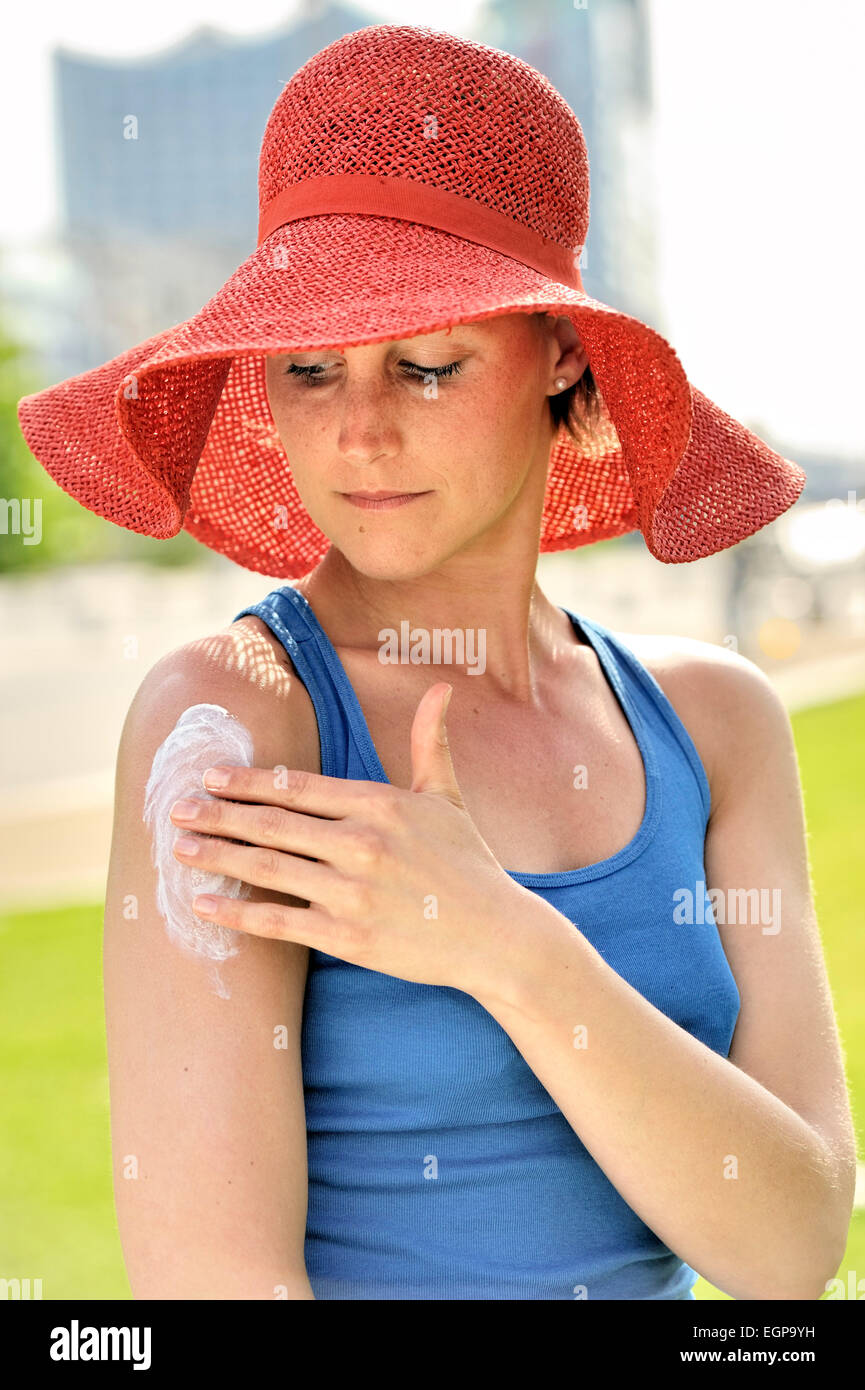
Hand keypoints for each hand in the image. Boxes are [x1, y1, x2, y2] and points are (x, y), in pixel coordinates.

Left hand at [169, 682, 525, 996]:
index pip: (298, 786)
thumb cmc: (468, 863)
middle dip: (217, 815)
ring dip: (215, 856)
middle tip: (176, 810)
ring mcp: (352, 890)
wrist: (495, 935)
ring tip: (179, 849)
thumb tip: (441, 687)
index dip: (248, 781)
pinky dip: (235, 912)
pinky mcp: (347, 935)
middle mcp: (362, 842)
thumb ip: (430, 742)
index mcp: (380, 803)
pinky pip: (277, 920)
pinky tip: (203, 903)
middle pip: (271, 823)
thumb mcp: (446, 797)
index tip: (210, 777)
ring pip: (266, 867)